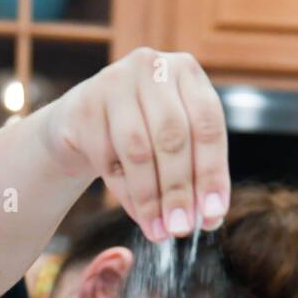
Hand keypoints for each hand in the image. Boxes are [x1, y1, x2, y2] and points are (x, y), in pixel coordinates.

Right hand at [37, 47, 229, 241]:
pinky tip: (139, 215)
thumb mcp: (178, 144)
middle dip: (179, 190)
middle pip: (172, 136)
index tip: (213, 214)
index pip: (208, 124)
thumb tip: (210, 217)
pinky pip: (108, 158)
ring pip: (138, 149)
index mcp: (187, 73)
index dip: (212, 172)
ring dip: (151, 197)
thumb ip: (198, 174)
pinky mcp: (84, 105)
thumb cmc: (145, 133)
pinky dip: (126, 193)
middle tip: (182, 229)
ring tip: (160, 231)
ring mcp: (114, 81)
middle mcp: (152, 67)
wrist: (86, 123)